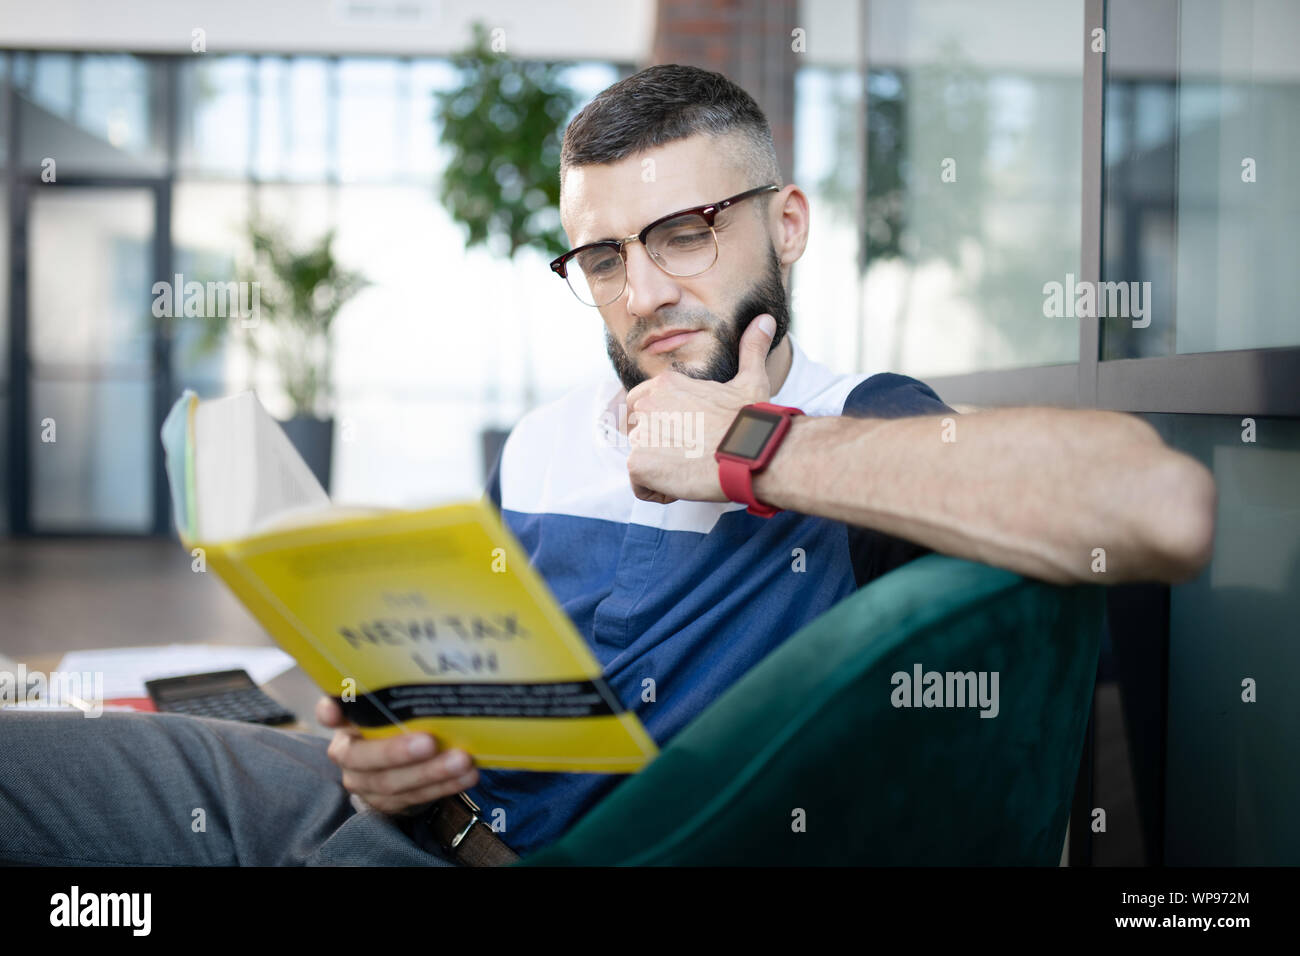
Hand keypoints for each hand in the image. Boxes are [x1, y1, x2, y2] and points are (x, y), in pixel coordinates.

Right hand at [316, 696, 478, 815]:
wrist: (394, 767)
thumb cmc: (396, 724)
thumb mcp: (392, 707)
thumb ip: (398, 692)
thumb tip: (426, 666)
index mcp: (345, 723)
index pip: (328, 713)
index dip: (329, 712)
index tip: (334, 709)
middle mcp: (347, 754)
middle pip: (364, 757)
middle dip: (397, 752)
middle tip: (429, 742)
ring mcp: (365, 783)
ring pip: (393, 783)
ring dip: (431, 772)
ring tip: (461, 761)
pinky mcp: (386, 803)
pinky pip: (415, 797)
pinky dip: (444, 786)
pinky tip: (466, 776)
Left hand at [624, 313, 775, 503]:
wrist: (752, 454)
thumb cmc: (752, 422)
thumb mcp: (751, 380)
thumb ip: (751, 349)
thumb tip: (765, 320)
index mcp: (664, 385)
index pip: (642, 408)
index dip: (666, 427)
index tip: (693, 436)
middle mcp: (645, 405)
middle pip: (641, 437)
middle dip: (663, 449)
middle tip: (697, 453)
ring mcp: (639, 434)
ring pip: (644, 463)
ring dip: (666, 471)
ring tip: (696, 467)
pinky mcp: (638, 463)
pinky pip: (642, 487)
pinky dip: (662, 491)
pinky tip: (688, 482)